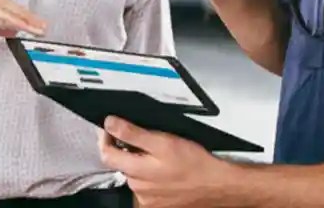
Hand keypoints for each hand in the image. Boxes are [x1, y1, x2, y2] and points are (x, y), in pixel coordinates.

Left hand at [99, 116, 233, 207]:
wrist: (217, 185)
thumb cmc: (193, 163)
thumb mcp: (162, 141)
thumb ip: (133, 134)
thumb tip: (109, 123)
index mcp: (136, 172)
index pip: (106, 154)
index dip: (106, 138)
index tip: (111, 127)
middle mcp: (138, 190)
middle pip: (122, 165)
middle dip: (128, 151)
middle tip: (146, 139)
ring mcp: (148, 201)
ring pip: (136, 177)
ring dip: (141, 164)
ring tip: (162, 156)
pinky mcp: (158, 206)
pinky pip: (147, 188)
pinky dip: (152, 177)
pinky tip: (167, 171)